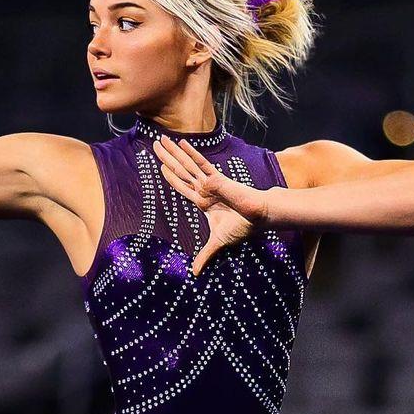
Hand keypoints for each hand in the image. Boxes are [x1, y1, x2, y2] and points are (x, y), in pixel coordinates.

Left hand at [153, 134, 268, 275]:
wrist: (259, 218)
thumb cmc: (242, 227)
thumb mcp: (217, 244)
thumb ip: (205, 256)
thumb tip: (195, 274)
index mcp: (202, 201)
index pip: (182, 186)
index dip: (170, 176)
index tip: (160, 164)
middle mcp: (204, 189)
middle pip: (181, 171)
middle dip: (167, 158)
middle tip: (154, 144)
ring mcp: (209, 182)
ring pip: (187, 165)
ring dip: (173, 152)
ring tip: (160, 139)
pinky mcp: (218, 180)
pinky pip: (202, 164)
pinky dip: (191, 154)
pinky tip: (181, 143)